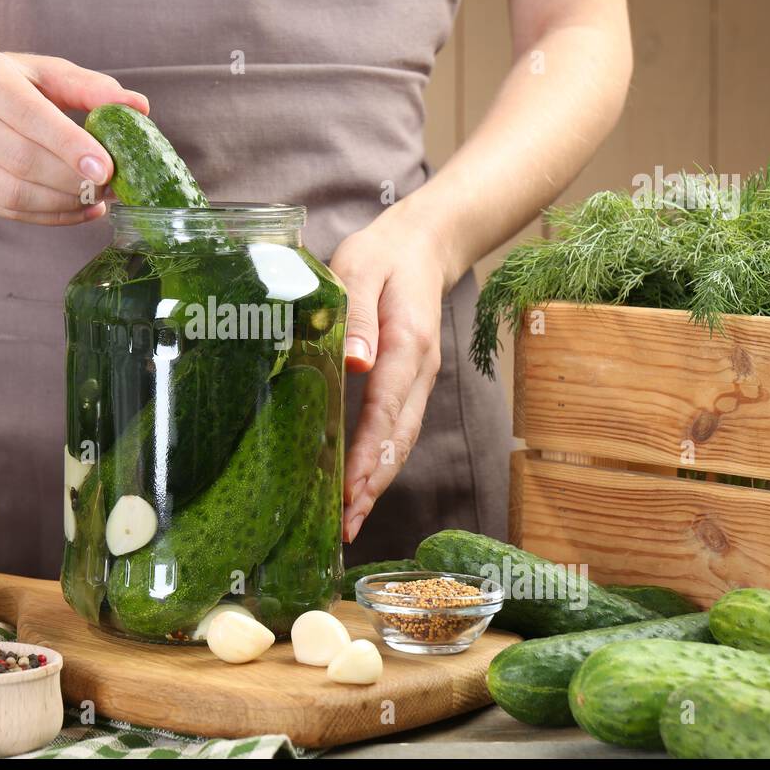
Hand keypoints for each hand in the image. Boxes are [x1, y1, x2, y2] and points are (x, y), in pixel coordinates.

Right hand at [0, 45, 148, 224]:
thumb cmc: (9, 83)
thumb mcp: (46, 72)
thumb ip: (90, 88)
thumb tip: (138, 107)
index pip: (27, 114)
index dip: (68, 145)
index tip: (106, 168)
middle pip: (20, 159)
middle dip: (72, 180)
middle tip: (109, 187)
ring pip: (10, 193)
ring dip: (62, 203)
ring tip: (97, 200)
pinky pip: (5, 211)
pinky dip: (49, 217)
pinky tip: (78, 210)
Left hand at [330, 203, 451, 542]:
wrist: (422, 244)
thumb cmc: (382, 256)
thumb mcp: (360, 270)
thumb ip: (358, 317)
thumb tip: (355, 363)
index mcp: (406, 343)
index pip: (386, 408)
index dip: (368, 453)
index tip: (350, 490)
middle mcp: (419, 370)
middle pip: (399, 438)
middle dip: (374, 485)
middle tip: (346, 525)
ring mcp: (419, 380)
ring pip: (402, 440)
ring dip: (379, 482)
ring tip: (350, 521)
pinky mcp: (411, 384)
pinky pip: (399, 430)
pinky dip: (382, 463)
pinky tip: (359, 487)